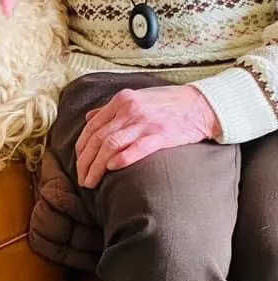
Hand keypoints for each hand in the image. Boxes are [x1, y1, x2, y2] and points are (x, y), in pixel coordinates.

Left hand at [75, 84, 221, 188]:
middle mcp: (129, 110)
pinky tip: (112, 169)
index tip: (78, 162)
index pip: (92, 127)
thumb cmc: (167, 104)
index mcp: (121, 101)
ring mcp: (145, 122)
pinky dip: (122, 158)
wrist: (201, 105)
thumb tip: (89, 119)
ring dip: (97, 166)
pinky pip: (137, 147)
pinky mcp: (162, 135)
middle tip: (81, 178)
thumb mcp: (135, 98)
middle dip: (85, 161)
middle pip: (99, 138)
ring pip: (111, 144)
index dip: (82, 147)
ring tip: (91, 181)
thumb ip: (112, 109)